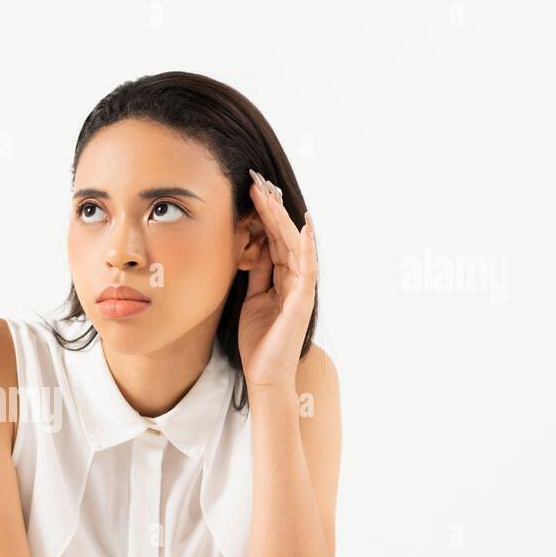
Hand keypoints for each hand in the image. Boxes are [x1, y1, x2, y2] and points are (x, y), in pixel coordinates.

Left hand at [237, 169, 316, 394]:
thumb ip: (256, 274)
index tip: (249, 191)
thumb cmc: (259, 341)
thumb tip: (250, 248)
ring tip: (270, 195)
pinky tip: (302, 228)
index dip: (262, 215)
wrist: (265, 374)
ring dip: (281, 219)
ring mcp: (301, 289)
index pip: (272, 239)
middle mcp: (295, 279)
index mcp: (281, 278)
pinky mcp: (302, 302)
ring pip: (293, 246)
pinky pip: (306, 270)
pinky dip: (305, 248)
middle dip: (270, 209)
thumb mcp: (251, 299)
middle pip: (283, 236)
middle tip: (257, 181)